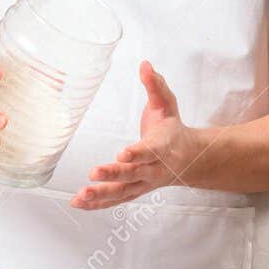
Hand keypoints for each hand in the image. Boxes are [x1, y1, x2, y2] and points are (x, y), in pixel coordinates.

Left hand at [70, 60, 201, 209]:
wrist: (188, 159)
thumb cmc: (172, 129)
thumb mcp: (167, 103)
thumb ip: (155, 85)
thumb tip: (145, 64)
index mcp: (162, 145)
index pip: (150, 150)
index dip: (137, 152)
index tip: (122, 153)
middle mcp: (154, 168)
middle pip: (134, 174)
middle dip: (114, 175)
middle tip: (94, 173)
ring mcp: (145, 183)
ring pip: (123, 192)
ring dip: (102, 195)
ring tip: (81, 195)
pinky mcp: (135, 191)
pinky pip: (116, 200)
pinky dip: (98, 204)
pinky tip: (79, 203)